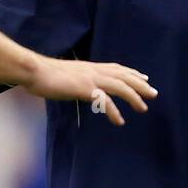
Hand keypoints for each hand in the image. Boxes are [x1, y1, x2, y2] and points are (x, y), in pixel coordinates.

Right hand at [21, 58, 155, 125]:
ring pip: (120, 86)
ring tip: (143, 108)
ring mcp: (90, 79)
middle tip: (154, 94)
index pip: (116, 68)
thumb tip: (77, 86)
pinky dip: (114, 111)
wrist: (33, 71)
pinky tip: (119, 121)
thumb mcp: (65, 75)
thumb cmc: (43, 74)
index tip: (144, 78)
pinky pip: (105, 101)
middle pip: (123, 76)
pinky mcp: (85, 89)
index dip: (131, 73)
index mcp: (89, 67)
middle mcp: (93, 70)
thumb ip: (75, 80)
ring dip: (134, 97)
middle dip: (140, 85)